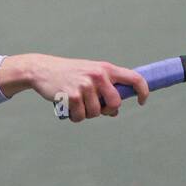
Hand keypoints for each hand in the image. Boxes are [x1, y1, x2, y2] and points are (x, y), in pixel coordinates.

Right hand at [0, 53, 149, 121]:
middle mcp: (98, 75)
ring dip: (86, 113)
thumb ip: (105, 90)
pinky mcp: (73, 96)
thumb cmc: (70, 74)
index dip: (143, 91)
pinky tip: (67, 106)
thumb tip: (114, 112)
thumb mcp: (90, 75)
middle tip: (96, 107)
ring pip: (96, 113)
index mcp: (106, 68)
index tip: (142, 101)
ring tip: (76, 103)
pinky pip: (81, 117)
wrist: (42, 69)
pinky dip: (75, 117)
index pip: (134, 78)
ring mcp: (85, 85)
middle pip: (115, 103)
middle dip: (107, 110)